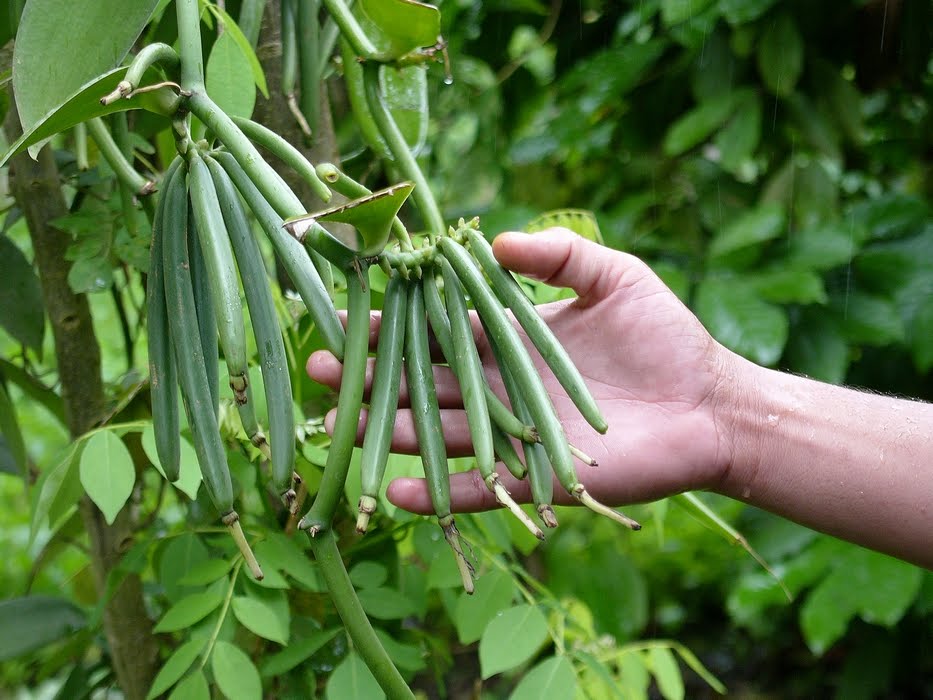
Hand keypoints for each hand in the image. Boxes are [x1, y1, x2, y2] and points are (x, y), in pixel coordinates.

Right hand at [307, 227, 736, 514]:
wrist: (710, 402)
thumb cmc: (665, 334)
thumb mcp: (614, 275)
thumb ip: (558, 253)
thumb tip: (492, 238)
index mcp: (508, 340)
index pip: (436, 331)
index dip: (391, 324)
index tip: (343, 314)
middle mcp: (499, 388)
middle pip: (422, 383)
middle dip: (370, 378)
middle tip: (317, 370)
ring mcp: (514, 435)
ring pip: (438, 433)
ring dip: (387, 431)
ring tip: (335, 423)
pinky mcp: (538, 480)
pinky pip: (479, 488)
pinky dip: (437, 491)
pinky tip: (392, 490)